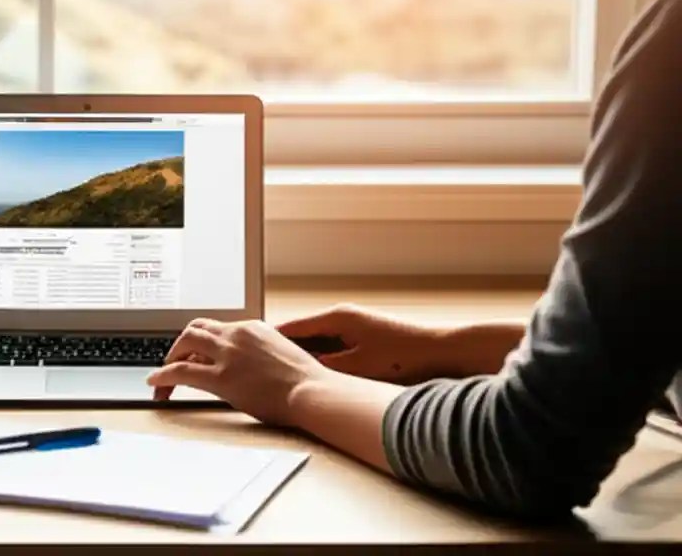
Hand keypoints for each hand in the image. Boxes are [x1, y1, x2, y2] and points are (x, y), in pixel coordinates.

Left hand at [147, 318, 328, 426]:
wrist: (314, 392)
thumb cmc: (305, 383)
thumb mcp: (281, 356)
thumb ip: (260, 354)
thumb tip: (248, 366)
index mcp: (253, 328)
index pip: (217, 327)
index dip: (201, 342)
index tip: (195, 353)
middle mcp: (237, 334)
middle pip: (196, 329)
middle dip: (180, 344)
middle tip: (174, 360)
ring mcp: (228, 354)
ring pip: (184, 343)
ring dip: (169, 357)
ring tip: (163, 375)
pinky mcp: (221, 377)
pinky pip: (181, 371)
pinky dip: (163, 376)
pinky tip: (156, 383)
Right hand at [276, 304, 448, 384]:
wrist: (442, 351)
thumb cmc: (404, 356)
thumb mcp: (357, 367)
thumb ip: (325, 368)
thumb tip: (300, 372)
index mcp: (337, 318)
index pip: (291, 328)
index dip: (269, 341)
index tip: (250, 352)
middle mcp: (342, 317)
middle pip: (302, 334)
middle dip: (282, 350)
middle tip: (260, 366)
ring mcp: (354, 325)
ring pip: (317, 342)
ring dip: (303, 356)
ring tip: (281, 372)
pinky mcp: (364, 336)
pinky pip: (332, 346)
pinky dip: (321, 359)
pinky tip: (315, 375)